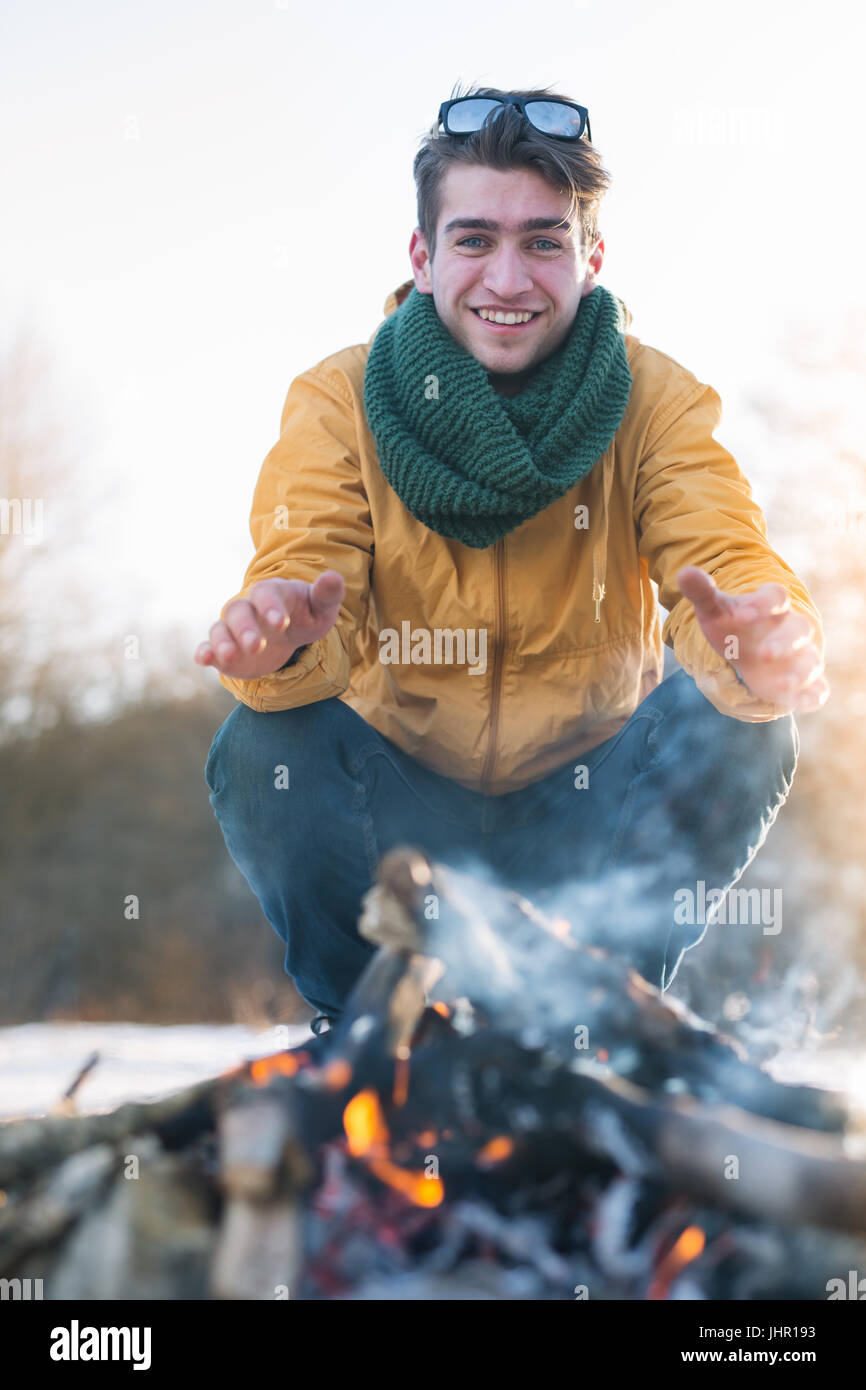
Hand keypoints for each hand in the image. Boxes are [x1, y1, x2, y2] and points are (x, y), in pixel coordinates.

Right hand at [194, 571, 345, 678]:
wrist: (288, 629)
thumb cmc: (306, 613)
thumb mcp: (321, 606)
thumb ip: (326, 594)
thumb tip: (334, 577)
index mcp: (270, 592)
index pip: (266, 595)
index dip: (271, 608)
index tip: (282, 624)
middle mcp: (247, 606)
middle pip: (239, 612)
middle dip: (246, 629)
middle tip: (258, 646)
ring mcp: (232, 627)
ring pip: (220, 630)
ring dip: (222, 642)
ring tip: (229, 657)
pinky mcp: (224, 647)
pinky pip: (208, 647)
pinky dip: (204, 652)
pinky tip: (203, 660)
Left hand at [677, 566, 828, 713]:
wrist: (746, 649)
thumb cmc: (732, 625)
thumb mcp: (714, 610)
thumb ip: (702, 592)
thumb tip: (684, 572)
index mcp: (771, 606)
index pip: (776, 596)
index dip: (762, 603)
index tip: (741, 615)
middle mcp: (791, 628)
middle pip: (800, 629)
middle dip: (785, 642)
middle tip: (763, 654)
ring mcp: (800, 656)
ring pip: (811, 661)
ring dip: (800, 673)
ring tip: (782, 685)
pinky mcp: (802, 682)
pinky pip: (818, 689)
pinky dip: (814, 696)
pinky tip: (803, 703)